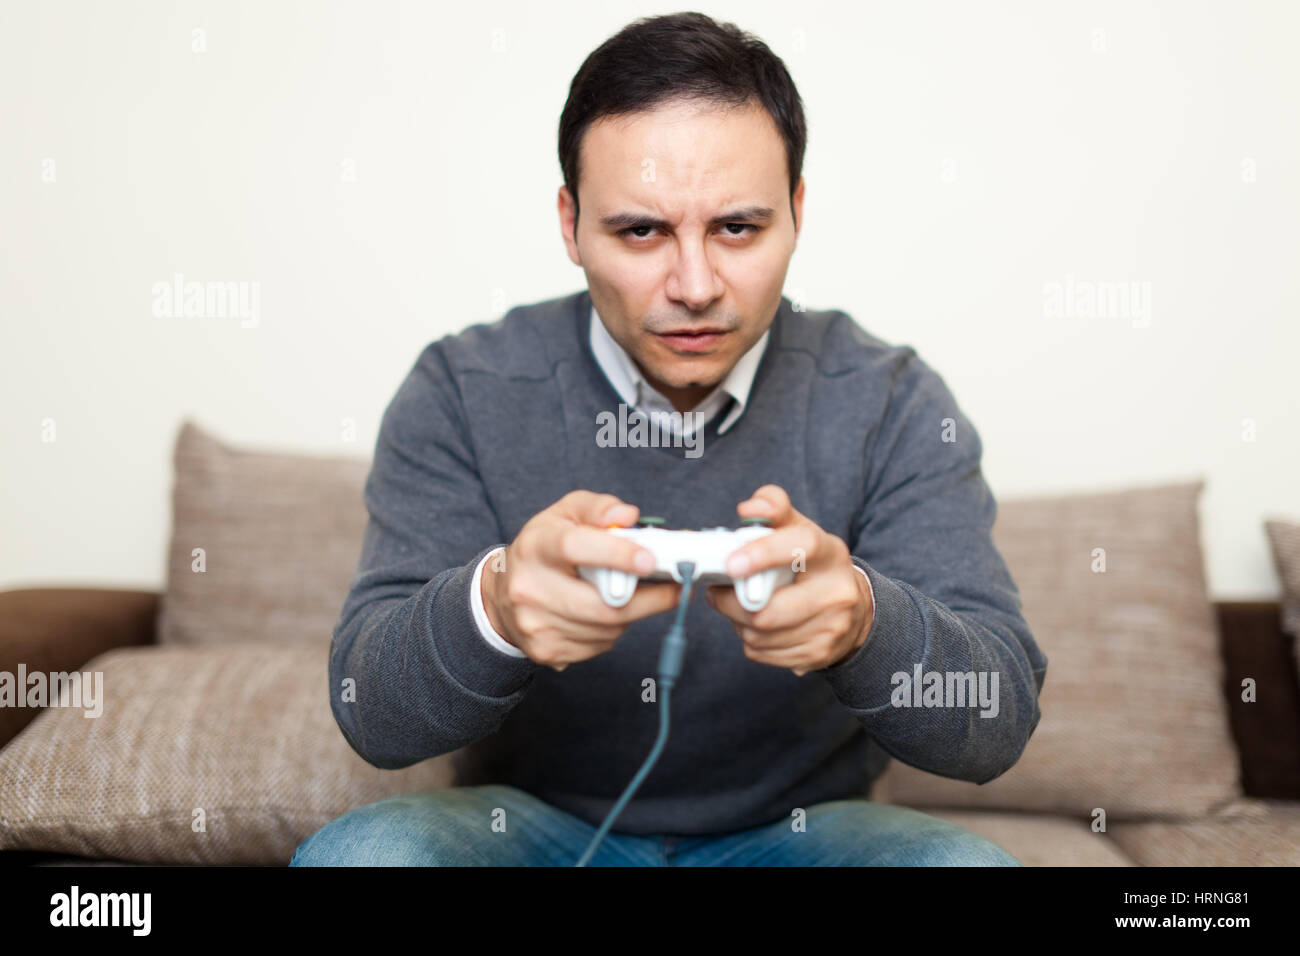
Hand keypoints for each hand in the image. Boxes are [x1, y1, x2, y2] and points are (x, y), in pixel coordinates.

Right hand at [481, 491, 680, 670]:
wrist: (502, 596)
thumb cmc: (543, 549)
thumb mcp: (565, 514)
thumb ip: (598, 508)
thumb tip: (628, 516)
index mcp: (536, 547)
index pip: (576, 547)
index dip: (617, 553)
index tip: (652, 559)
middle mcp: (529, 588)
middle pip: (601, 604)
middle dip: (648, 599)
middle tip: (675, 588)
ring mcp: (535, 625)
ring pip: (606, 628)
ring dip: (630, 613)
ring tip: (629, 596)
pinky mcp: (545, 652)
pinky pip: (599, 646)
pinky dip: (612, 630)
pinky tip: (604, 614)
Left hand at [706, 485, 874, 675]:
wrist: (853, 611)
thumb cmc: (813, 565)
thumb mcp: (799, 530)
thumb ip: (774, 509)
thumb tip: (749, 508)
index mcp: (831, 553)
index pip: (802, 546)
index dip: (763, 553)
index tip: (731, 563)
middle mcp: (837, 592)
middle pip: (770, 610)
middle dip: (731, 603)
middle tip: (717, 591)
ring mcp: (831, 628)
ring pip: (760, 634)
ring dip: (738, 622)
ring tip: (740, 606)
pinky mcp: (818, 655)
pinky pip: (763, 652)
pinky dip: (750, 640)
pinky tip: (757, 626)